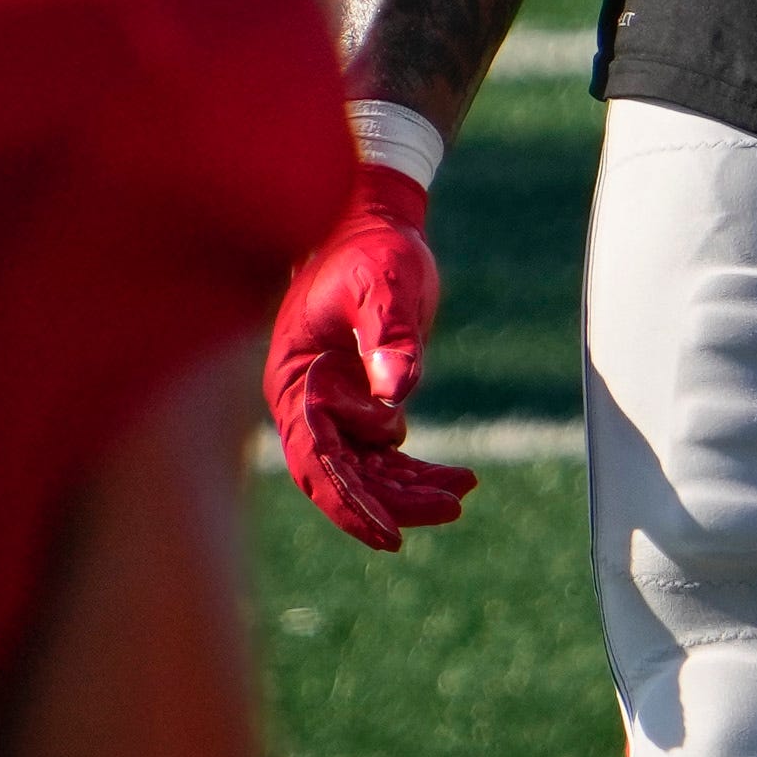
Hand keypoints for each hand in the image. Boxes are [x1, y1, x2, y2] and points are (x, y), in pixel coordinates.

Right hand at [264, 164, 479, 551]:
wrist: (374, 224)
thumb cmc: (371, 248)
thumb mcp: (384, 283)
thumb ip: (388, 335)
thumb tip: (399, 393)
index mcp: (295, 380)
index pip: (317, 458)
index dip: (350, 501)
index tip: (388, 533)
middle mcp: (305, 403)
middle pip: (342, 476)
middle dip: (391, 501)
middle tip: (448, 509)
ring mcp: (331, 407)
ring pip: (366, 472)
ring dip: (410, 489)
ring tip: (462, 491)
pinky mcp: (359, 403)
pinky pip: (383, 454)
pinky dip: (415, 470)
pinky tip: (457, 478)